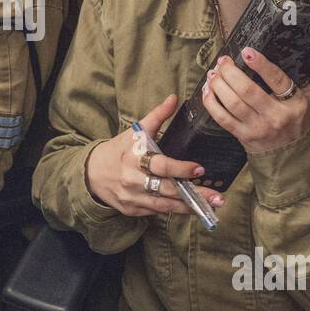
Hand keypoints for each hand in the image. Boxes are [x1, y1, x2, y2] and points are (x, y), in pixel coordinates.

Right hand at [84, 93, 225, 217]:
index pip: (159, 165)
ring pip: (165, 206)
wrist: (92, 173)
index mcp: (134, 158)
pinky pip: (158, 212)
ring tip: (213, 206)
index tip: (199, 169)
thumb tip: (174, 98)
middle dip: (194, 194)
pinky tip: (194, 209)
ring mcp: (132, 198)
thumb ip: (157, 116)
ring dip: (190, 207)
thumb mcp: (135, 132)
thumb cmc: (119, 150)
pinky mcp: (133, 210)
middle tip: (217, 196)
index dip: (180, 169)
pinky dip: (176, 210)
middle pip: (166, 189)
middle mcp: (133, 180)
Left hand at [203, 49, 309, 154]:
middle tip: (223, 60)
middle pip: (248, 92)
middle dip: (231, 73)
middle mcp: (276, 117)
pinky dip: (211, 104)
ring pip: (233, 104)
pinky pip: (223, 119)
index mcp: (295, 105)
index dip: (261, 65)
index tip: (248, 52)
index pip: (278, 81)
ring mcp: (258, 128)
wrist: (292, 155)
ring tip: (213, 73)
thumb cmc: (301, 121)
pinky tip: (207, 90)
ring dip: (219, 86)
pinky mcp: (243, 136)